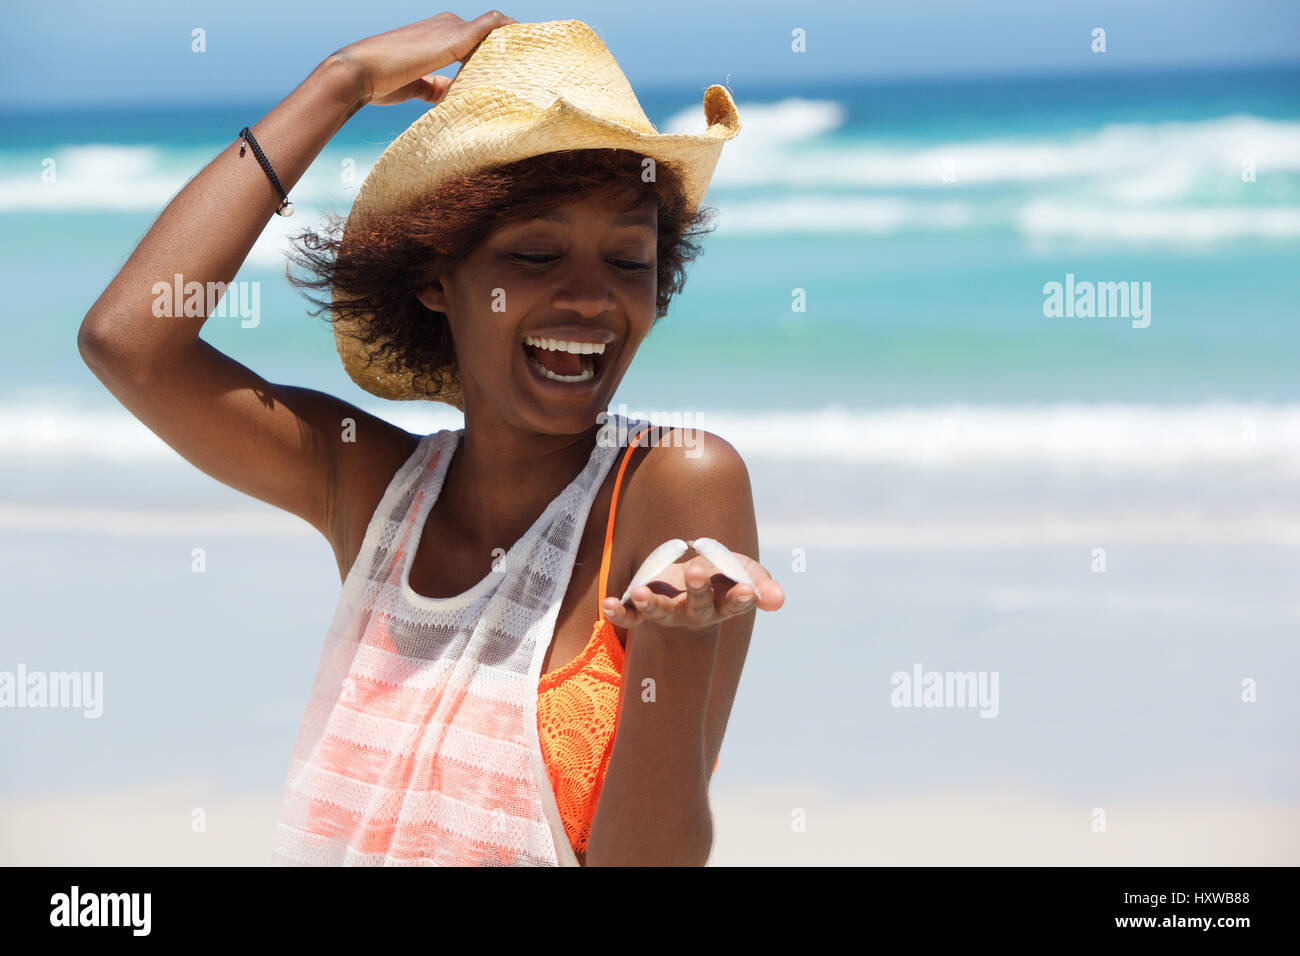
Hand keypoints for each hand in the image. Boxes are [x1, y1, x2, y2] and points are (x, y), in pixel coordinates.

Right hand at [331, 10, 516, 107]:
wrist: (360, 72)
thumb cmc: (381, 80)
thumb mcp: (415, 85)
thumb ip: (435, 86)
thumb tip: (450, 94)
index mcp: (436, 36)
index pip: (473, 39)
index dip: (493, 51)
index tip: (512, 67)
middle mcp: (445, 26)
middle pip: (488, 32)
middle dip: (509, 48)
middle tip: (532, 68)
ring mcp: (450, 28)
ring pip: (494, 27)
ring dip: (513, 42)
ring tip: (536, 59)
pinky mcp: (454, 38)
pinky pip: (492, 26)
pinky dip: (510, 31)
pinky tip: (526, 44)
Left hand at [601, 549, 784, 632]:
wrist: (690, 580)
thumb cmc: (722, 576)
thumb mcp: (744, 573)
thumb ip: (761, 585)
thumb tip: (778, 601)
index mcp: (723, 603)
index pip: (734, 603)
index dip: (740, 598)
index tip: (746, 590)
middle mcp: (696, 613)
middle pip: (697, 606)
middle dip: (697, 590)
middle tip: (697, 571)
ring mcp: (670, 613)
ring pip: (661, 613)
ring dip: (650, 604)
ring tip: (639, 592)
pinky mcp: (645, 609)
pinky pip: (631, 616)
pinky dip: (619, 612)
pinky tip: (607, 604)